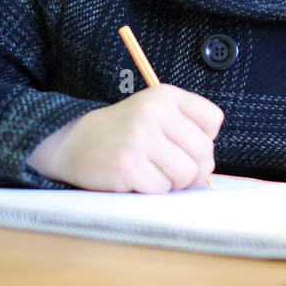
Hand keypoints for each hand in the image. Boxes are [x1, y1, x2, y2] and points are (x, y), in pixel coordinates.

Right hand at [27, 84, 222, 192]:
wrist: (72, 141)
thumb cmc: (122, 133)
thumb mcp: (155, 113)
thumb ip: (187, 129)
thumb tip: (208, 168)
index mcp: (165, 95)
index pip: (213, 120)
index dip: (205, 139)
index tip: (184, 144)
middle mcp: (153, 112)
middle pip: (204, 152)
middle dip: (194, 169)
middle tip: (172, 169)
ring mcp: (139, 138)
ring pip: (186, 174)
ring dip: (173, 182)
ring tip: (154, 173)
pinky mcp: (127, 165)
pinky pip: (162, 188)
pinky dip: (152, 190)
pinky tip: (137, 178)